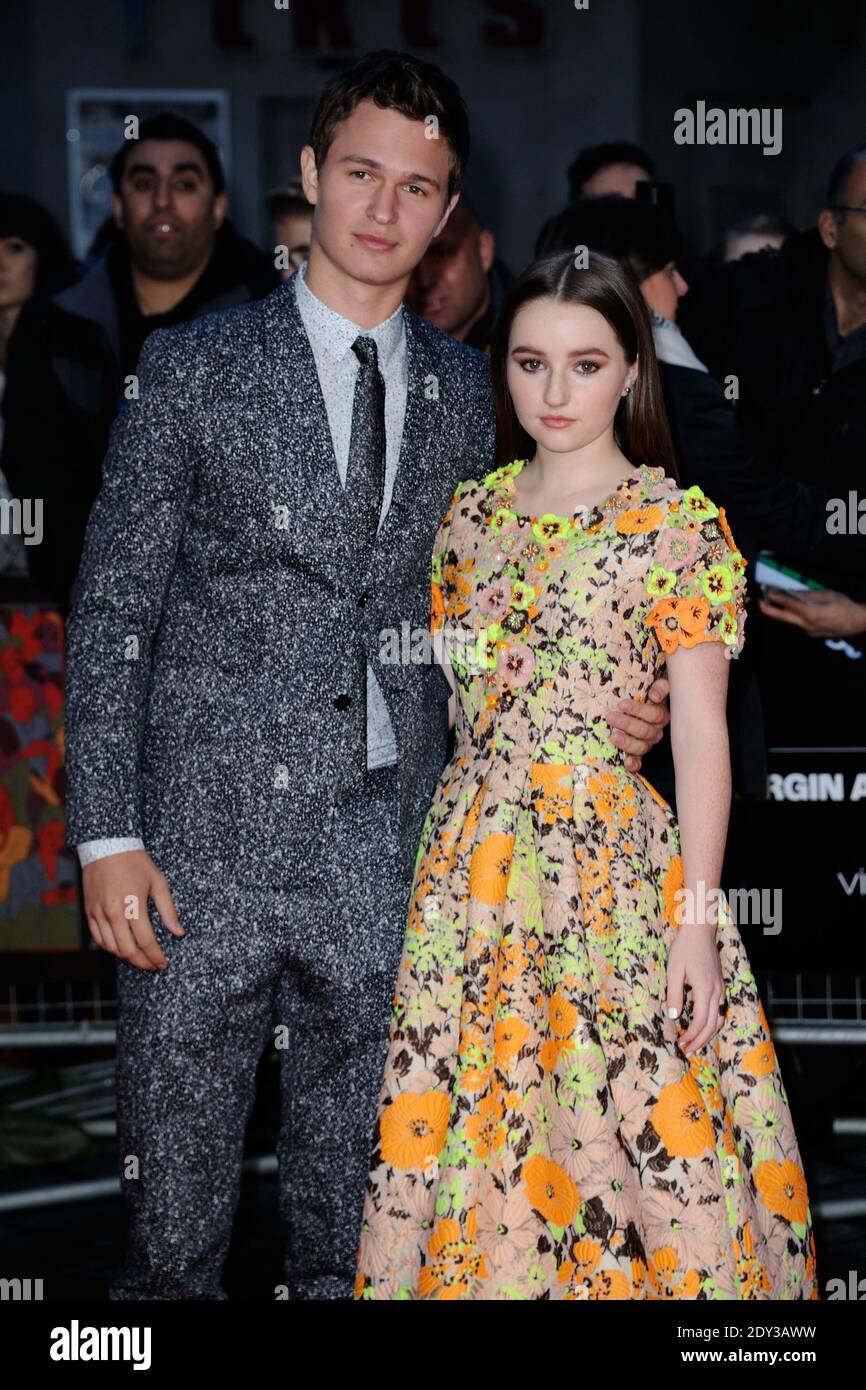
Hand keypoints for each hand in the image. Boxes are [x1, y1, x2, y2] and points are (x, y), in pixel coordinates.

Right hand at [82, 849, 183, 970]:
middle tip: (153, 965)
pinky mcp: (89, 912)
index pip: (146, 942)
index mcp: (133, 906)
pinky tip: (121, 948)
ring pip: (111, 948)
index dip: (156, 956)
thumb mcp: (158, 882)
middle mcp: (113, 913)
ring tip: (139, 958)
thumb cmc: (135, 862)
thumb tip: (178, 932)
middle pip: (127, 950)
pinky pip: (98, 939)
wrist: (106, 845)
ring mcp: (98, 914)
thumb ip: (168, 910)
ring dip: (126, 957)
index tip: (163, 963)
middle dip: (142, 962)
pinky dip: (110, 948)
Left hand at [606, 676, 669, 771]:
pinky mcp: (638, 753)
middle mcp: (656, 731)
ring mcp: (647, 743)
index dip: (639, 710)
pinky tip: (627, 763)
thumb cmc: (649, 693)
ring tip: (612, 736)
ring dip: (627, 743)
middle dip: (627, 724)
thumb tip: (655, 696)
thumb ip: (661, 687)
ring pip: (641, 747)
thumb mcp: (659, 685)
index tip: (622, 704)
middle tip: (611, 717)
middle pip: (645, 731)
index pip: (654, 714)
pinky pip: (639, 761)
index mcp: (661, 715)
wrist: (646, 703)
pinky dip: (634, 764)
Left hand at [666, 925, 724, 1055]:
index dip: (691, 1036)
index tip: (680, 1043)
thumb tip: (673, 1016)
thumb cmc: (684, 948)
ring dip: (708, 1034)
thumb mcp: (673, 970)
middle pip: (712, 1025)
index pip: (701, 1021)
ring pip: (719, 1019)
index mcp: (705, 989)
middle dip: (699, 1041)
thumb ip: (674, 994)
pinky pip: (720, 1010)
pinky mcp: (720, 985)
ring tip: (694, 1043)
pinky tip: (703, 1027)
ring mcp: (720, 988)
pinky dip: (713, 1023)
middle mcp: (716, 991)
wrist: (701, 930)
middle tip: (686, 1050)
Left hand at [758, 586, 865, 638]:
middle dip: (769, 609)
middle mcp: (807, 624)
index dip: (776, 597)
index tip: (766, 591)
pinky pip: (798, 623)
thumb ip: (808, 594)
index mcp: (811, 613)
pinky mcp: (811, 633)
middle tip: (758, 601)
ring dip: (779, 612)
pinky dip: (792, 616)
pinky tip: (790, 609)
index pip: (788, 604)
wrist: (857, 622)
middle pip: (782, 617)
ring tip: (771, 602)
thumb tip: (792, 592)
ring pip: (789, 621)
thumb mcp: (827, 595)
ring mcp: (808, 631)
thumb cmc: (844, 605)